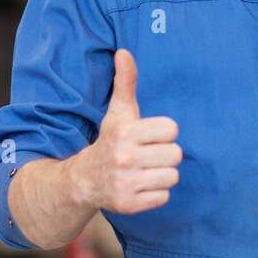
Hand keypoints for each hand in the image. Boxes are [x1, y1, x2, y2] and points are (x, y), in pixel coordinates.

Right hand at [64, 49, 180, 214]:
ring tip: (145, 170)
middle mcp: (123, 158)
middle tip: (147, 155)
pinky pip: (164, 197)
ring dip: (162, 174)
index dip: (163, 132)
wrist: (82, 180)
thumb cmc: (110, 141)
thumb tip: (124, 52)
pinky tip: (140, 186)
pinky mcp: (128, 205)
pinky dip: (155, 193)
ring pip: (172, 176)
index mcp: (124, 132)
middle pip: (175, 154)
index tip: (148, 136)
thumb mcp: (118, 112)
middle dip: (164, 154)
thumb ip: (125, 82)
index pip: (172, 129)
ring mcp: (125, 183)